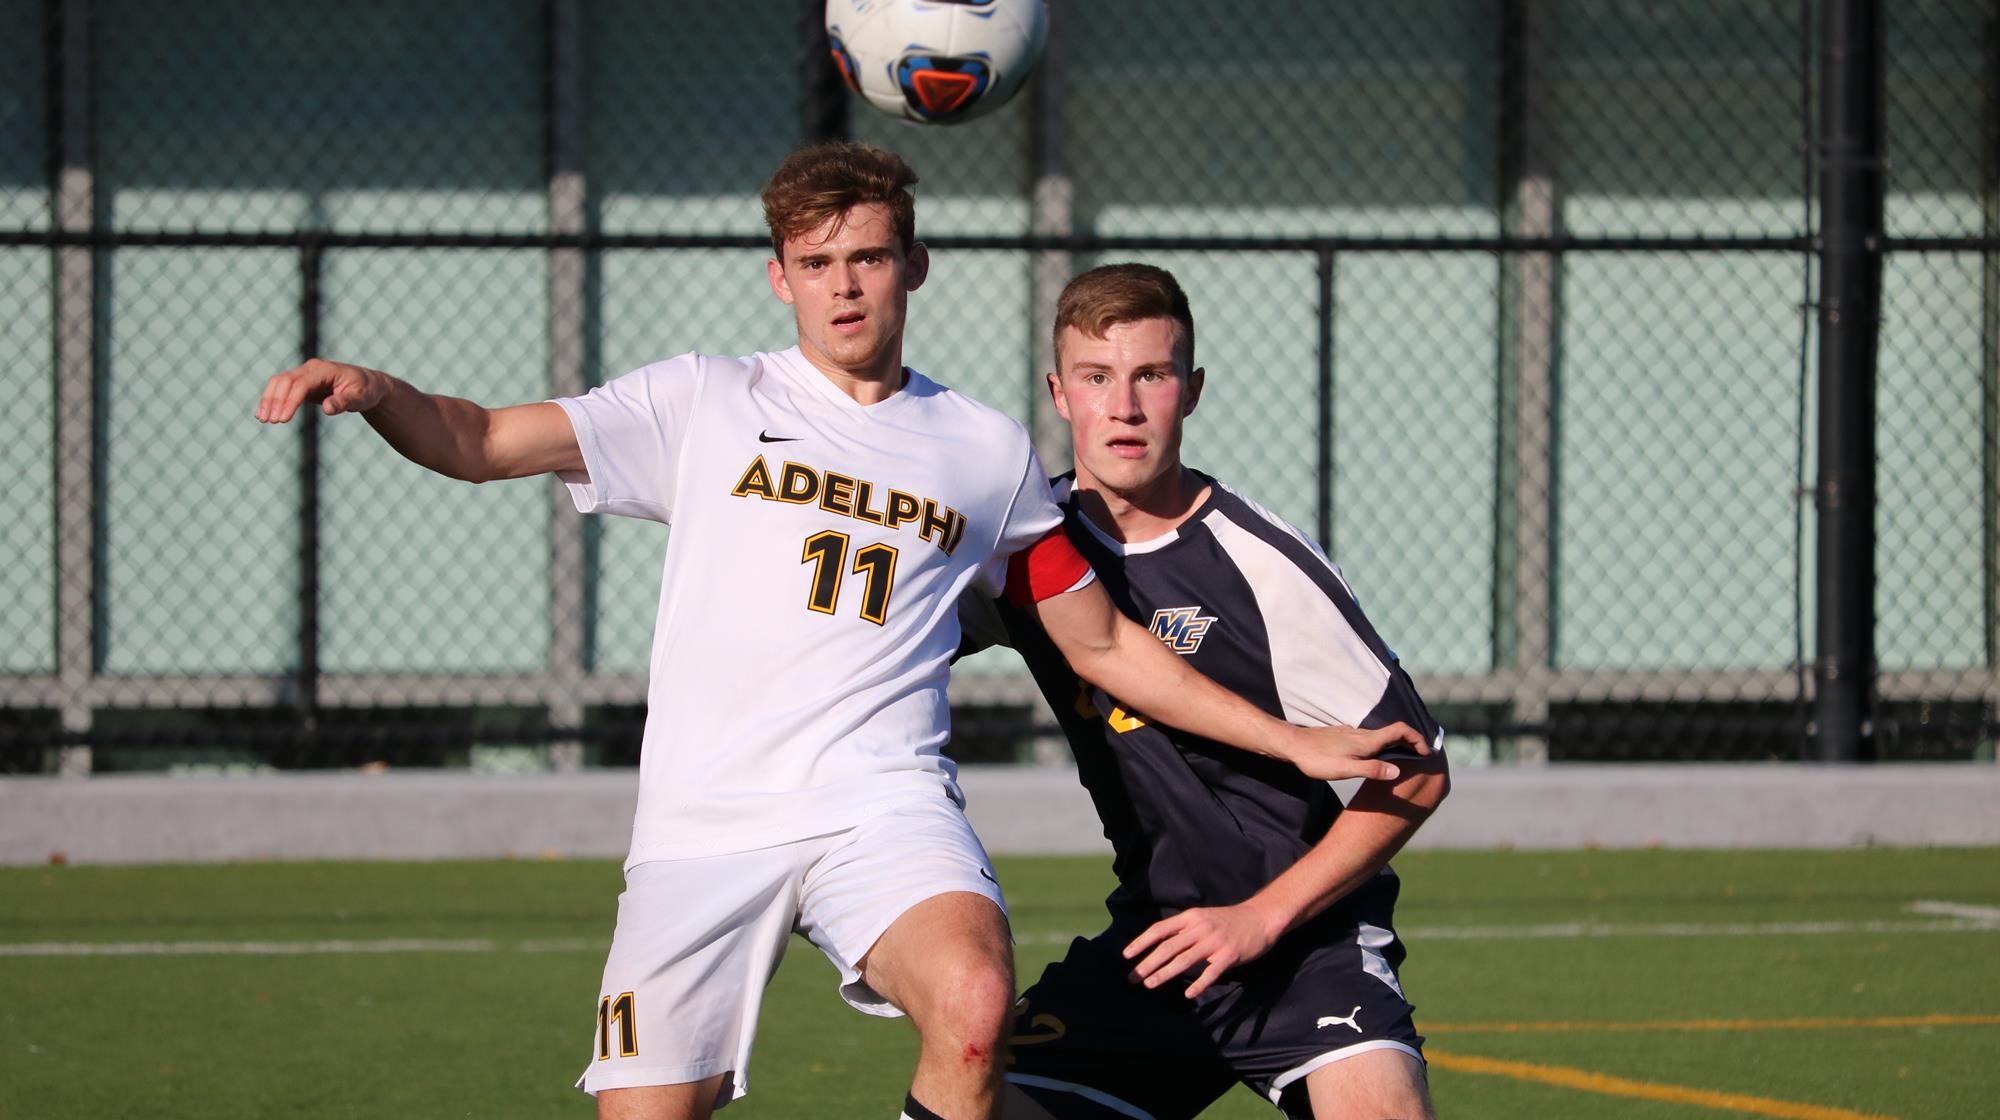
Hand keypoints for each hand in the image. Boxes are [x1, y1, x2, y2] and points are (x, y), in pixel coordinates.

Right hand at [254, 358, 391, 423]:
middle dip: (275, 400)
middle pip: (285, 380)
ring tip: (263, 419)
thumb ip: (343, 402)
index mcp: (325, 370)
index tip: (283, 419)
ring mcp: (304, 374)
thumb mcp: (360, 397)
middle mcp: (311, 369)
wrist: (368, 385)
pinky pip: (281, 389)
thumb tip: (327, 408)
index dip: (290, 401)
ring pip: (279, 382)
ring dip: (268, 400)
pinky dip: (271, 400)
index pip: (301, 384)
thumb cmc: (365, 391)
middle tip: (271, 421)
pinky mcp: (301, 383)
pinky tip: (263, 414)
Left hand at [1123, 902, 1280, 999]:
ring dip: (1164, 973)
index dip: (1141, 942)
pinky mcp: (1229, 955)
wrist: (1260, 918)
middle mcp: (1200, 928)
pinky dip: (1199, 984)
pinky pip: (1211, 972)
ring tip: (1150, 984)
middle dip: (1147, 964)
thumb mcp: (1203, 917)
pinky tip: (1188, 994)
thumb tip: (1160, 943)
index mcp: (1191, 917)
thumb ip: (1184, 929)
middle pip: (1167, 948)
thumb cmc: (1228, 920)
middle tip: (1132, 977)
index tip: (1126, 955)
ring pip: (1184, 960)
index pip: (1159, 929)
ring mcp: (1214, 942)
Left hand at [1285, 721, 1428, 781]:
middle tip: (1421, 758)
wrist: (1292, 745)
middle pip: (1394, 733)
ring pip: (1382, 736)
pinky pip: (1370, 739)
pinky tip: (1375, 758)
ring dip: (1397, 745)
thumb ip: (1371, 770)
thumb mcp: (1344, 769)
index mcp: (1367, 740)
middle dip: (1411, 743)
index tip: (1426, 752)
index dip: (1418, 738)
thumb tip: (1397, 771)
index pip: (1401, 730)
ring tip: (1403, 760)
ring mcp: (1353, 734)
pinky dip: (1381, 746)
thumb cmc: (1316, 759)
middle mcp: (1363, 733)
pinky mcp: (1344, 737)